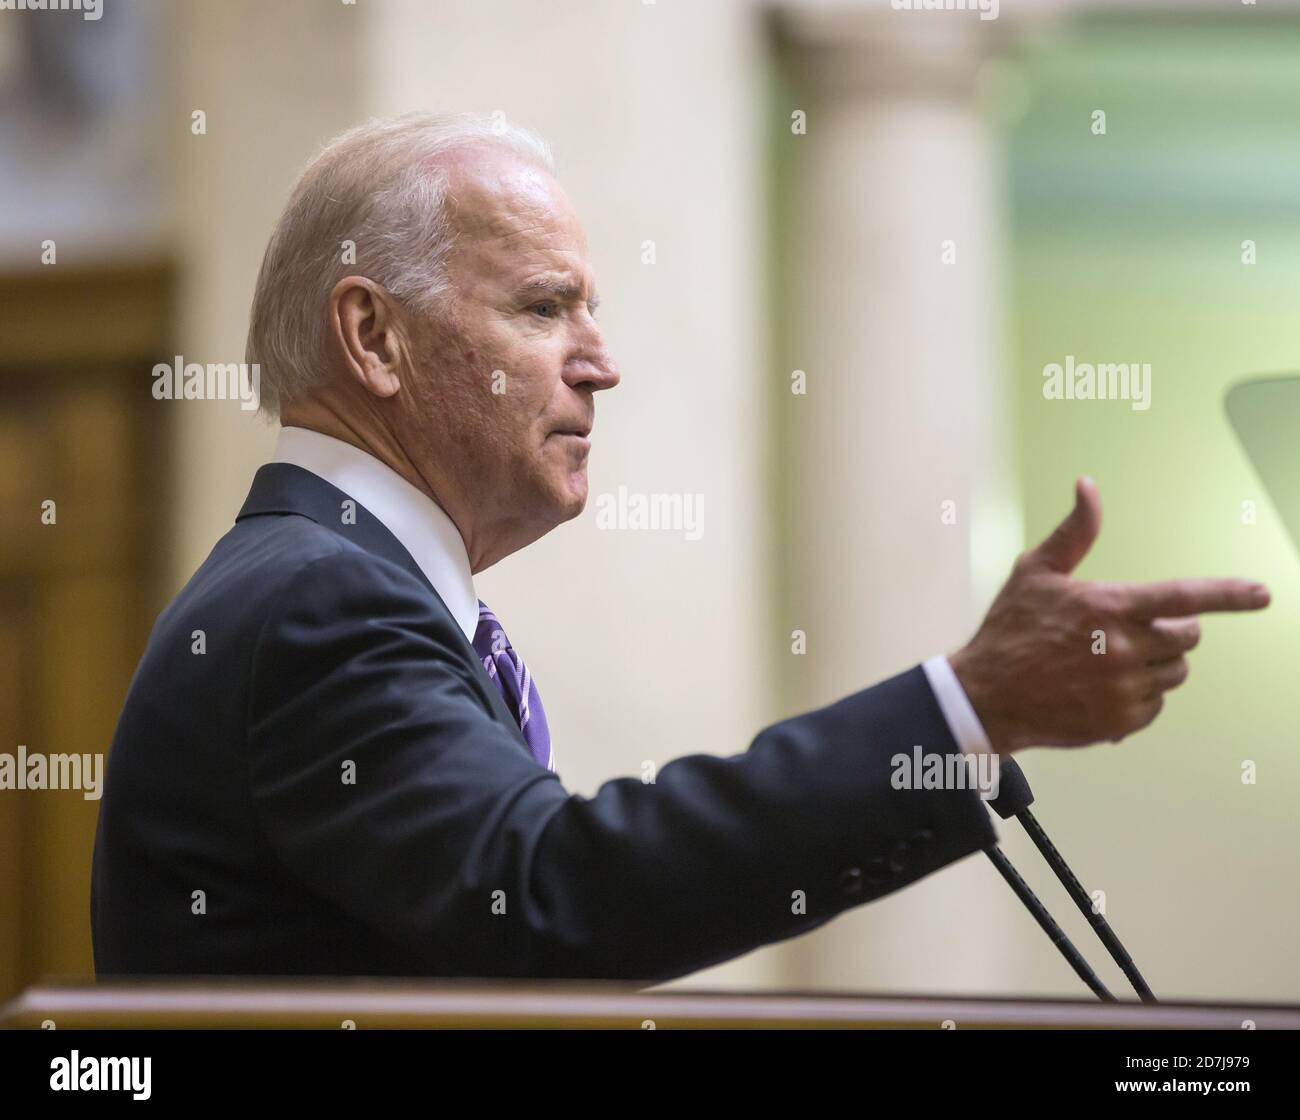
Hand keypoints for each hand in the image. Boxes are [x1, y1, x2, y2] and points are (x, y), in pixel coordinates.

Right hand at [949, 477, 1269, 753]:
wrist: (985, 696)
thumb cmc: (1009, 630)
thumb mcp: (1034, 572)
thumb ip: (1073, 532)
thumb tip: (1088, 486)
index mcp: (1108, 606)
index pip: (1184, 597)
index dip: (1229, 594)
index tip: (1262, 594)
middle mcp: (1123, 649)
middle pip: (1187, 638)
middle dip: (1173, 630)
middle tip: (1136, 630)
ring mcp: (1123, 688)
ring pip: (1174, 673)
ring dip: (1156, 664)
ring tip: (1112, 661)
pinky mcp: (1121, 721)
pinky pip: (1156, 705)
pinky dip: (1139, 696)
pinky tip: (1103, 688)